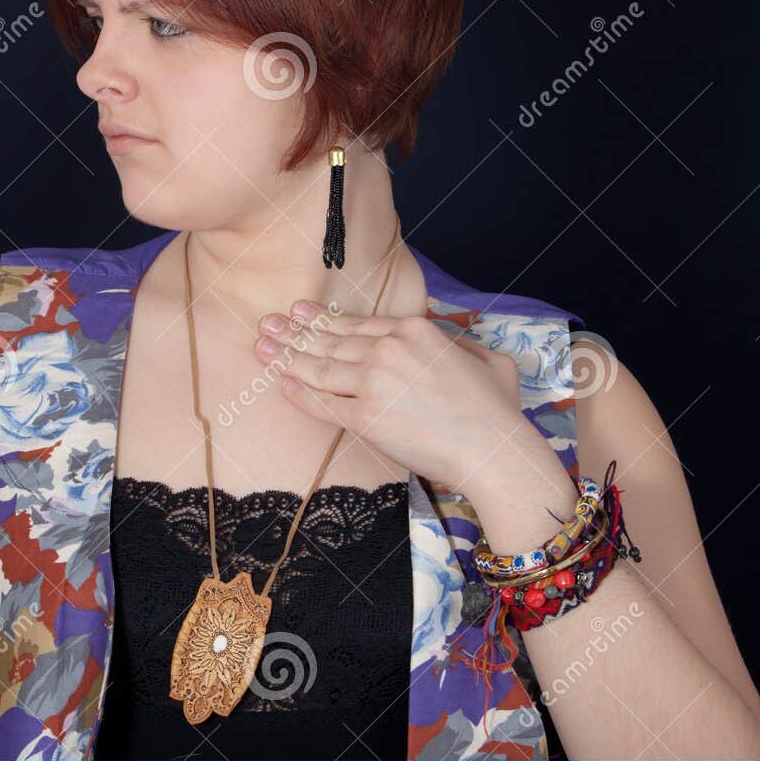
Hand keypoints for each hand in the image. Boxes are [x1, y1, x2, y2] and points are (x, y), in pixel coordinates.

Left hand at [254, 298, 552, 495]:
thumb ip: (457, 342)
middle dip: (294, 330)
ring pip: (320, 367)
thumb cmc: (497, 410)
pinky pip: (323, 404)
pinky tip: (280, 384)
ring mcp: (373, 383)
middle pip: (331, 340)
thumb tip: (443, 338)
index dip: (324, 318)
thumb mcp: (486, 358)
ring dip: (286, 356)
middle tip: (267, 322)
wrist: (493, 450)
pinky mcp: (364, 418)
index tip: (301, 310)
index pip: (358, 324)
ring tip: (261, 346)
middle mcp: (388, 350)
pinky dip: (299, 394)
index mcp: (415, 330)